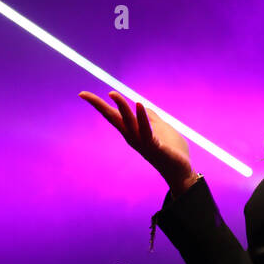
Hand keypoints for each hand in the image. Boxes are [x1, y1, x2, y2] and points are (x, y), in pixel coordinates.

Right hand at [78, 90, 194, 190]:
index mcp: (133, 131)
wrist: (181, 170)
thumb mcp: (161, 127)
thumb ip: (151, 117)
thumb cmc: (171, 150)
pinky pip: (146, 131)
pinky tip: (139, 105)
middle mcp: (133, 137)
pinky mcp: (154, 146)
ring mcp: (142, 142)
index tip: (82, 94)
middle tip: (83, 94)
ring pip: (128, 123)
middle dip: (99, 106)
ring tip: (112, 94)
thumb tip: (141, 106)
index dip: (99, 104)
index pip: (113, 115)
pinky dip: (142, 118)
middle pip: (113, 118)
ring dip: (122, 108)